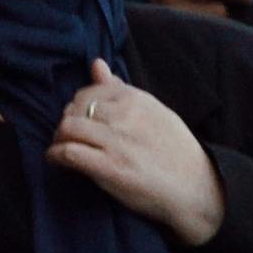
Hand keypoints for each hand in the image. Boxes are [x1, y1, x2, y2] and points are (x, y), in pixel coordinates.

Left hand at [49, 70, 226, 247]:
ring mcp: (117, 142)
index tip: (79, 119)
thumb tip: (96, 64)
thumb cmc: (176, 151)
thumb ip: (122, 89)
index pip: (90, 92)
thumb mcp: (154, 111)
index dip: (77, 106)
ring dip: (58, 138)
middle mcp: (125, 116)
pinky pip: (69, 153)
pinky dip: (56, 155)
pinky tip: (57, 161)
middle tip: (66, 136)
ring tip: (61, 148)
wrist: (196, 188)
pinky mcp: (110, 168)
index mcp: (136, 99)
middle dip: (65, 122)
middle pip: (74, 109)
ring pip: (67, 128)